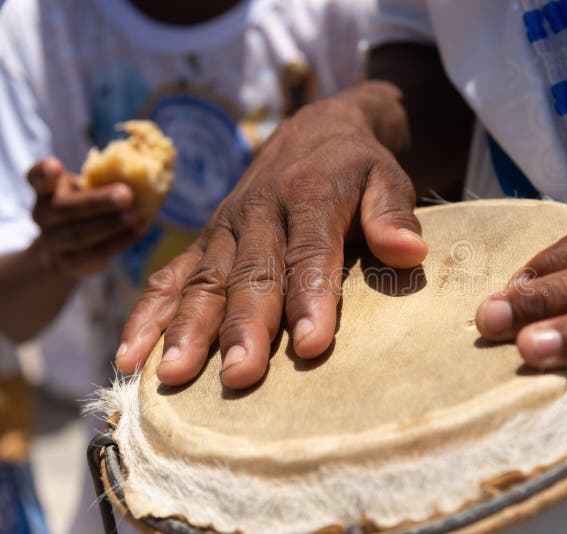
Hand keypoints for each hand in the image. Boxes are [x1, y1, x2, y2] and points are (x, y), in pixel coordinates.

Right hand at [30, 158, 146, 278]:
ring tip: (137, 216)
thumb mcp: (90, 189)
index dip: (45, 172)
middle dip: (98, 201)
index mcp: (46, 189)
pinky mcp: (69, 261)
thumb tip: (144, 173)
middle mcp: (43, 214)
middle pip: (66, 208)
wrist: (69, 247)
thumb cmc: (86, 206)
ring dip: (112, 224)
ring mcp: (52, 240)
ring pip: (80, 234)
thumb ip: (105, 181)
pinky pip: (95, 252)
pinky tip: (140, 230)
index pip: (37, 178)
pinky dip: (121, 241)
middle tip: (127, 195)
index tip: (56, 166)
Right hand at [116, 83, 427, 388]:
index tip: (313, 344)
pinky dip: (148, 315)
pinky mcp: (204, 241)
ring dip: (187, 328)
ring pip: (203, 279)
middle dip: (243, 325)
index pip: (311, 251)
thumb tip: (410, 252)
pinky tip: (130, 356)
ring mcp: (224, 228)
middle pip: (250, 273)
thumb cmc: (357, 170)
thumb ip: (392, 214)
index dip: (312, 297)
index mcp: (309, 195)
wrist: (313, 133)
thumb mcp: (386, 178)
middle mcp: (259, 212)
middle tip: (240, 375)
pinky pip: (169, 276)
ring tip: (173, 376)